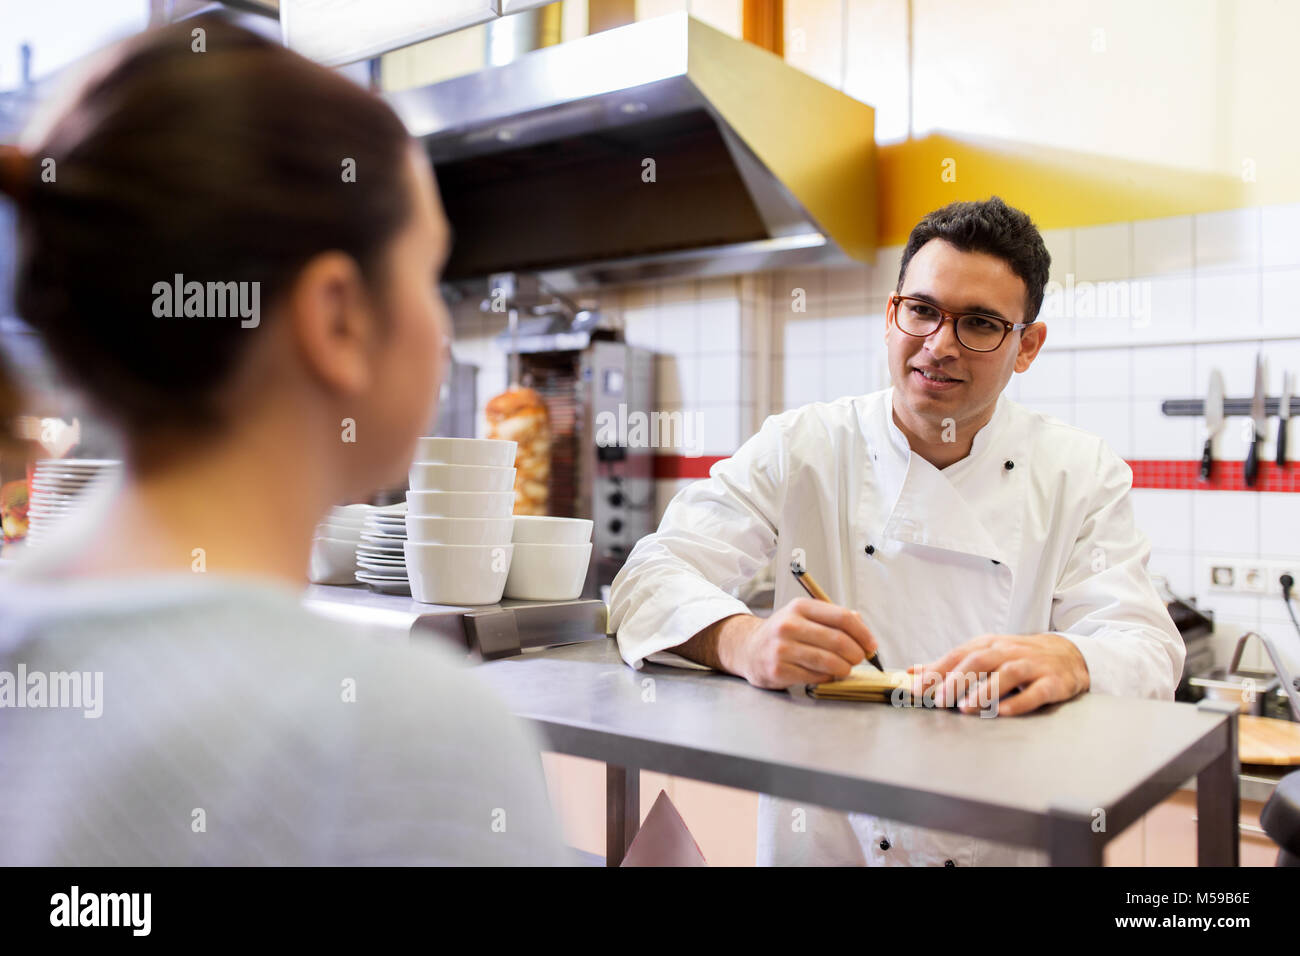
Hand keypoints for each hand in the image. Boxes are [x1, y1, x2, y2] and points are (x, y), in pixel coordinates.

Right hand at [721, 598, 878, 689]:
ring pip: (829, 661)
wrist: (748, 648)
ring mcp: (782, 648)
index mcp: (800, 607)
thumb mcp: (804, 616)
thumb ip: (832, 618)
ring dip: (844, 668)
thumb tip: (862, 627)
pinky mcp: (778, 669)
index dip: (863, 633)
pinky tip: (825, 673)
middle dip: (856, 654)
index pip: (843, 617)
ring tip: (844, 668)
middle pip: (838, 641)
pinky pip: (816, 676)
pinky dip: (827, 677)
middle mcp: (789, 625)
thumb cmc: (782, 634)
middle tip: (858, 659)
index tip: (871, 645)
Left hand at [906, 633, 1089, 715]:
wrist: (1067, 654)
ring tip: (965, 707)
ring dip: (984, 691)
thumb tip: (913, 672)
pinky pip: (1035, 692)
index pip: (959, 654)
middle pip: (979, 661)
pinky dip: (1019, 702)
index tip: (917, 687)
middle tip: (939, 700)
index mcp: (989, 644)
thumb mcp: (985, 654)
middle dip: (956, 680)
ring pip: (1006, 674)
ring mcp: (1032, 666)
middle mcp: (1009, 652)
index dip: (937, 670)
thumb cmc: (1018, 656)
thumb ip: (950, 665)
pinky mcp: (1052, 682)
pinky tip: (1004, 712)